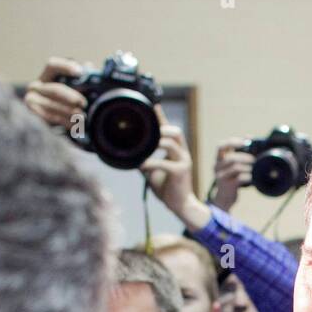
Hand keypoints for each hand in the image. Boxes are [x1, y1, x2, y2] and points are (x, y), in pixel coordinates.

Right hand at [23, 57, 87, 129]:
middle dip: (71, 97)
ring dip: (69, 112)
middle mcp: (35, 86)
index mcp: (46, 76)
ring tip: (82, 116)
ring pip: (52, 105)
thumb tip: (89, 66)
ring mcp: (31, 101)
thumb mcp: (74, 90)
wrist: (52, 124)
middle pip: (55, 89)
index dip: (65, 67)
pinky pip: (49, 117)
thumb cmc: (66, 104)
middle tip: (84, 103)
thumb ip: (82, 78)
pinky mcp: (33, 115)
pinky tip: (74, 124)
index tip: (80, 73)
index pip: (52, 65)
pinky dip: (64, 121)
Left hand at [138, 114, 209, 230]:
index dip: (161, 117)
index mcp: (176, 151)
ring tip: (143, 146)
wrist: (180, 205)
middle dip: (161, 128)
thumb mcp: (153, 171)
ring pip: (172, 143)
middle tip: (147, 129)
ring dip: (156, 142)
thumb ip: (144, 160)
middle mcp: (182, 153)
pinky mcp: (181, 172)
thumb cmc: (167, 188)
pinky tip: (142, 165)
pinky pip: (164, 163)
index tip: (153, 105)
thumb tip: (128, 154)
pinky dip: (151, 162)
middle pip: (175, 132)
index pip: (169, 130)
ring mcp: (183, 162)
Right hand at [210, 137, 252, 211]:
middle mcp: (217, 167)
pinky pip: (240, 178)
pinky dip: (248, 176)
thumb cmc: (232, 179)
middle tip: (254, 159)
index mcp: (218, 160)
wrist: (225, 198)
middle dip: (245, 157)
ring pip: (236, 167)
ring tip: (255, 168)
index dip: (232, 142)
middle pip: (231, 158)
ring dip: (248, 167)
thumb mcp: (233, 166)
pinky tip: (253, 177)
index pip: (221, 147)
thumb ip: (239, 153)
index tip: (245, 142)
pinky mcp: (227, 185)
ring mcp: (221, 176)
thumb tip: (248, 137)